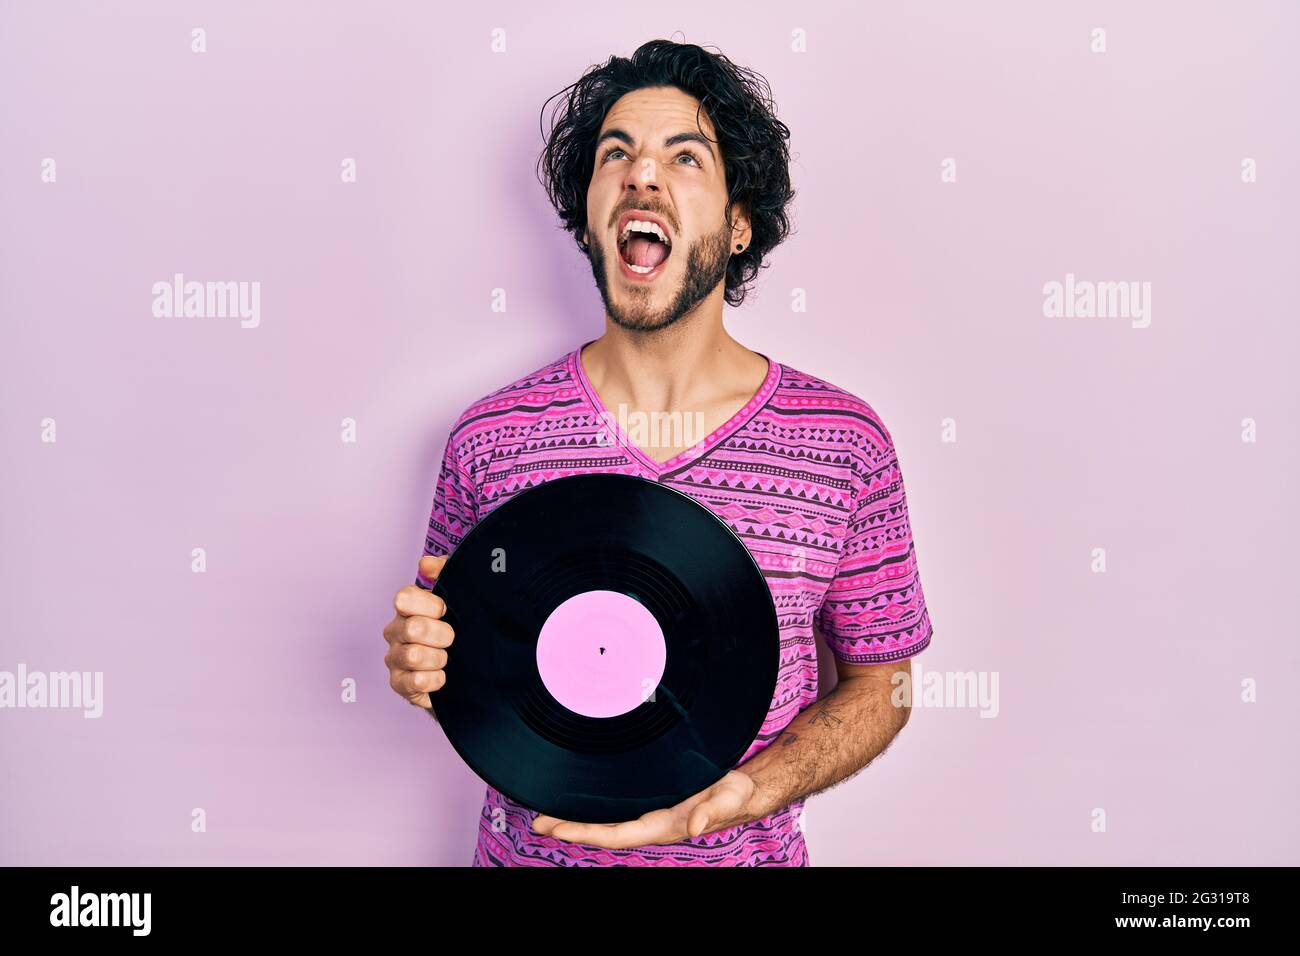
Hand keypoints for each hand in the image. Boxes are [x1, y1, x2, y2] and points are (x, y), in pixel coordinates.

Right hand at [383, 554, 453, 708]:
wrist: (464, 672)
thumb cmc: (458, 630)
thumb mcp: (459, 599)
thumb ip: (445, 573)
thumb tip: (426, 563)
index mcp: (407, 608)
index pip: (405, 597)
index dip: (430, 605)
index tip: (445, 611)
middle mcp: (395, 631)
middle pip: (413, 628)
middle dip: (442, 635)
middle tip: (452, 640)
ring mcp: (394, 658)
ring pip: (413, 656)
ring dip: (438, 659)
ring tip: (447, 660)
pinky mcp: (399, 684)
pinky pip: (415, 682)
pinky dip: (435, 680)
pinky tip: (443, 677)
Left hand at [530, 769, 761, 849]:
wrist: (747, 788)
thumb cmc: (737, 794)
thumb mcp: (727, 799)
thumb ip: (710, 813)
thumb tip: (691, 827)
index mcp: (664, 825)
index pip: (616, 834)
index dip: (585, 833)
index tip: (557, 830)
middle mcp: (653, 821)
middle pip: (603, 830)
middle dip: (570, 828)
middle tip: (537, 822)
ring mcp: (651, 811)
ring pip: (607, 818)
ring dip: (578, 817)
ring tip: (547, 813)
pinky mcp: (654, 798)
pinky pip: (618, 806)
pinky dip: (596, 805)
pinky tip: (581, 799)